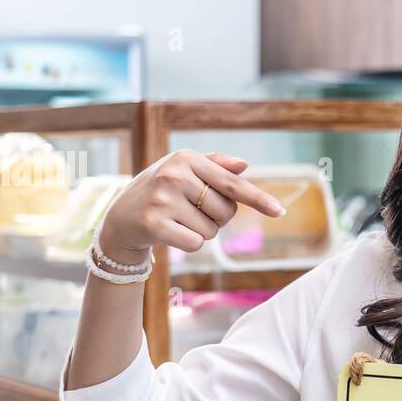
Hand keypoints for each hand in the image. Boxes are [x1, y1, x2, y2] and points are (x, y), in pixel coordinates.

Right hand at [97, 149, 286, 261]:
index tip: (280, 212)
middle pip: (226, 211)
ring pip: (211, 230)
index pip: (232, 183)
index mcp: (186, 158)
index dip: (259, 199)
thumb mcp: (184, 171)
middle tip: (189, 210)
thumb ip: (216, 166)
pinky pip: (195, 243)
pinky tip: (170, 232)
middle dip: (215, 218)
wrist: (121, 217)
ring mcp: (163, 199)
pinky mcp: (154, 224)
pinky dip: (188, 243)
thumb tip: (244, 165)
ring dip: (200, 231)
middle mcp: (174, 174)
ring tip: (177, 220)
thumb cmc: (161, 191)